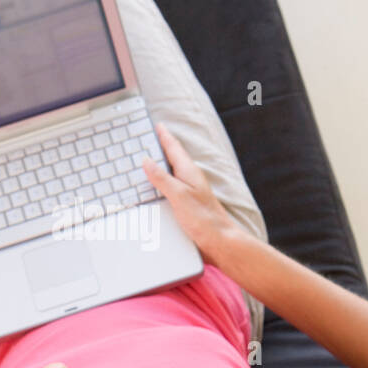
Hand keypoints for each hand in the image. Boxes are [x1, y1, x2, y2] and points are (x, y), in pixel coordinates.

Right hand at [142, 124, 238, 263]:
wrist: (219, 242)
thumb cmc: (203, 219)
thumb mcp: (179, 195)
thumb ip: (162, 178)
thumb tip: (147, 161)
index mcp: (189, 172)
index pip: (174, 148)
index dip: (164, 136)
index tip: (157, 125)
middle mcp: (190, 179)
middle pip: (172, 158)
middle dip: (161, 147)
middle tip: (149, 137)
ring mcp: (189, 192)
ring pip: (171, 173)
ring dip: (160, 165)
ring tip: (148, 159)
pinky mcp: (187, 205)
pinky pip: (170, 187)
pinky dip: (161, 183)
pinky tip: (155, 189)